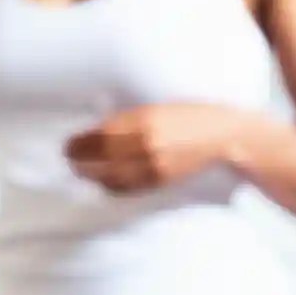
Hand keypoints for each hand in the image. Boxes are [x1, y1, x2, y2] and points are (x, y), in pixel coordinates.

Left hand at [65, 104, 240, 192]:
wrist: (226, 136)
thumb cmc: (193, 115)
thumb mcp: (159, 107)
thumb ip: (130, 119)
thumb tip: (99, 130)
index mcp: (145, 119)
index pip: (100, 136)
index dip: (79, 143)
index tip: (68, 144)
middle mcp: (147, 144)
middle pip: (101, 158)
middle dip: (80, 160)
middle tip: (69, 158)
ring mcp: (155, 165)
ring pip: (111, 176)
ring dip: (91, 175)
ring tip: (81, 171)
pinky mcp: (161, 180)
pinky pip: (128, 187)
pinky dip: (110, 186)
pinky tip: (102, 182)